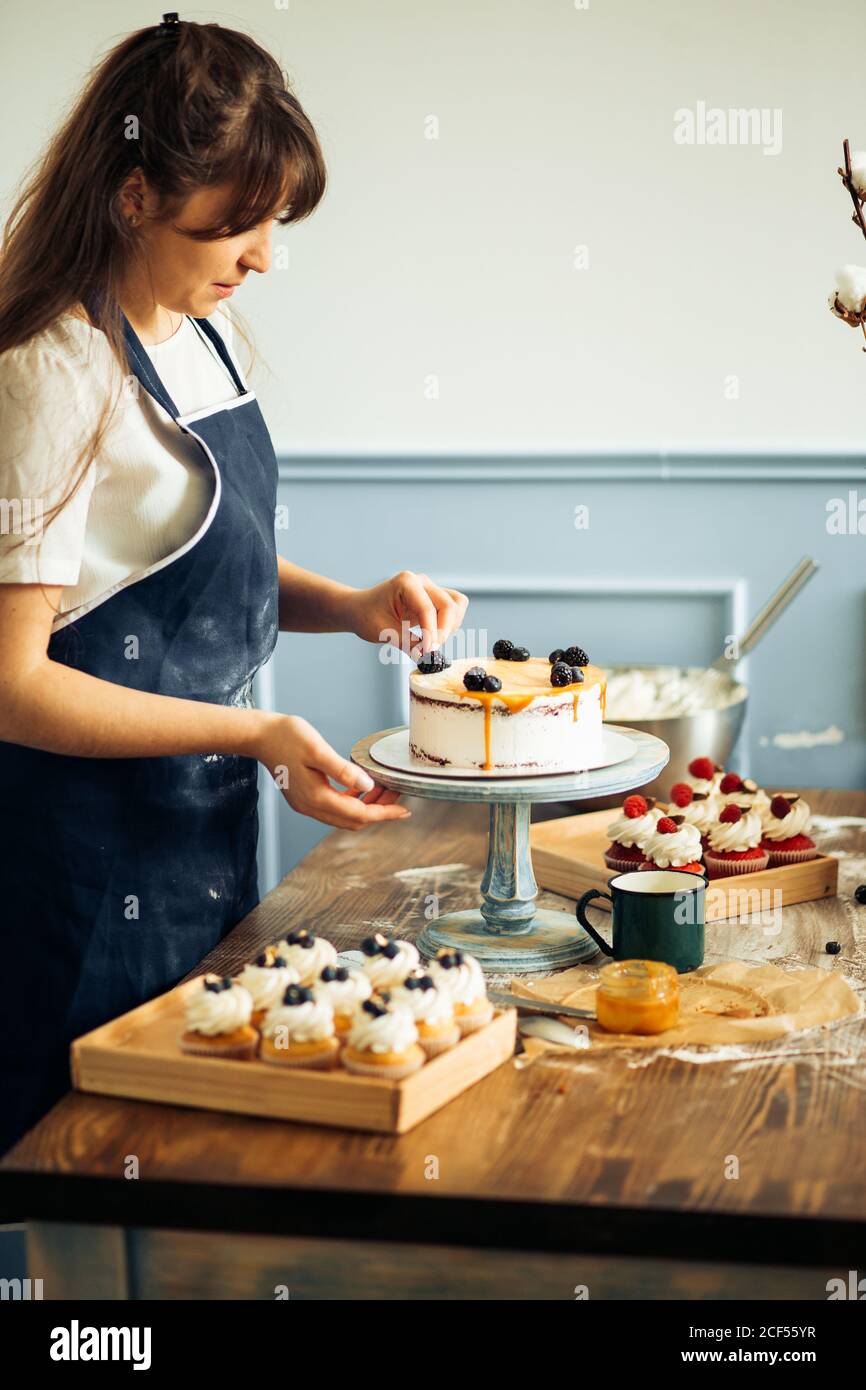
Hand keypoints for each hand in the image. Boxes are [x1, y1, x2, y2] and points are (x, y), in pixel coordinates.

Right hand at [251, 712, 409, 830]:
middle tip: (397, 793)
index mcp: (316, 797)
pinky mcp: (304, 798)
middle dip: (379, 811)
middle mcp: (310, 807)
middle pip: (353, 820)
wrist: (260, 735)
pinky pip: (334, 808)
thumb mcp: (317, 749)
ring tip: (384, 789)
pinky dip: (352, 802)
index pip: (358, 815)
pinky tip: (361, 788)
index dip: (384, 813)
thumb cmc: (286, 736)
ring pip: (344, 816)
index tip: (404, 809)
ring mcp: (306, 804)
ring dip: (366, 807)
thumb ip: (342, 770)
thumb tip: (367, 786)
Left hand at [346, 570, 468, 659]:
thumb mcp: (383, 632)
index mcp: (406, 583)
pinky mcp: (434, 598)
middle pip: (449, 605)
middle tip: (429, 650)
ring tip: (431, 641)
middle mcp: (422, 582)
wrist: (359, 609)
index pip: (428, 609)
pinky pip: (454, 609)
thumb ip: (408, 644)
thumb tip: (427, 658)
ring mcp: (430, 588)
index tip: (428, 652)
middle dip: (443, 631)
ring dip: (450, 627)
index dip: (431, 633)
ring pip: (457, 605)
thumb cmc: (366, 616)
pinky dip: (450, 624)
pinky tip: (434, 635)